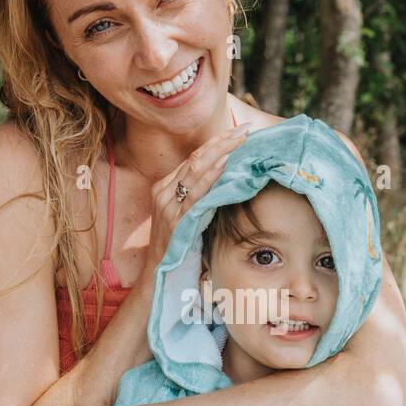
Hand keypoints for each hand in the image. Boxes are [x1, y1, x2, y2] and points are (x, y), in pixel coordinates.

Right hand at [141, 121, 250, 276]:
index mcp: (165, 187)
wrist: (159, 276)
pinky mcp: (173, 219)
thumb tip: (228, 183)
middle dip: (223, 141)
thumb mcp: (187, 217)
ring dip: (220, 151)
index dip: (217, 143)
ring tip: (240, 139)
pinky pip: (194, 193)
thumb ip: (200, 200)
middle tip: (245, 129)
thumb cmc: (178, 248)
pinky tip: (225, 164)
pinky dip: (210, 176)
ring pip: (194, 169)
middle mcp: (163, 191)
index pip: (194, 158)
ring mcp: (166, 204)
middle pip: (196, 158)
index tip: (239, 132)